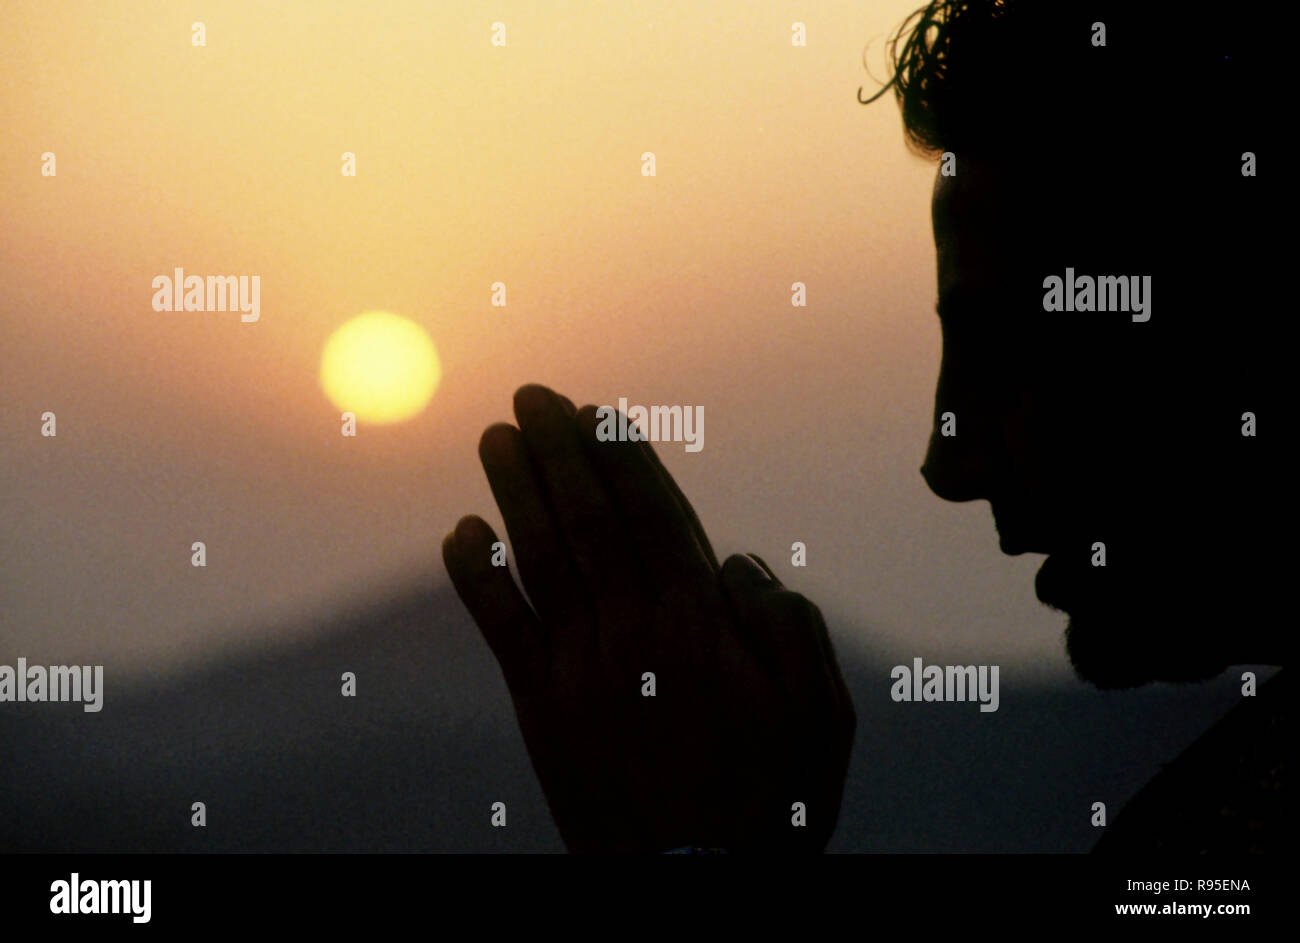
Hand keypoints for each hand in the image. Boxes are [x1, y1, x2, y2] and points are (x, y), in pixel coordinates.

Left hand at [442, 384, 854, 851]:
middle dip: (561, 451)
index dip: (623, 458)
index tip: (599, 413)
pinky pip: (502, 630)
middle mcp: (635, 633)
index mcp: (704, 629)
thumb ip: (788, 630)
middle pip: (591, 521)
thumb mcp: (820, 719)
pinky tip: (459, 530)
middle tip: (534, 397)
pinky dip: (478, 577)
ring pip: (542, 558)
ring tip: (496, 435)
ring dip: (515, 491)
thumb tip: (740, 561)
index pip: (656, 517)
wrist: (694, 891)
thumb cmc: (768, 806)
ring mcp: (581, 670)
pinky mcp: (542, 709)